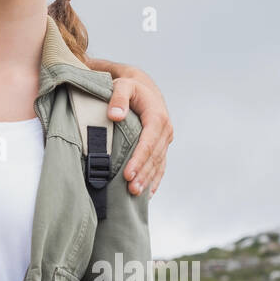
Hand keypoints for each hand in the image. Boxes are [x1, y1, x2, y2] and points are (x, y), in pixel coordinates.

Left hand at [105, 75, 173, 196]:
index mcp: (157, 117)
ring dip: (148, 180)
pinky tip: (147, 194)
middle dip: (143, 174)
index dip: (138, 159)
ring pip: (158, 163)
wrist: (143, 87)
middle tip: (130, 189)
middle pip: (154, 157)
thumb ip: (118, 98)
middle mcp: (165, 130)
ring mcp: (165, 139)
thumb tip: (115, 115)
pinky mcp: (162, 146)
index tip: (128, 174)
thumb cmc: (130, 87)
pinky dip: (154, 179)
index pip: (148, 143)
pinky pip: (160, 165)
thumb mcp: (123, 86)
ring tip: (136, 194)